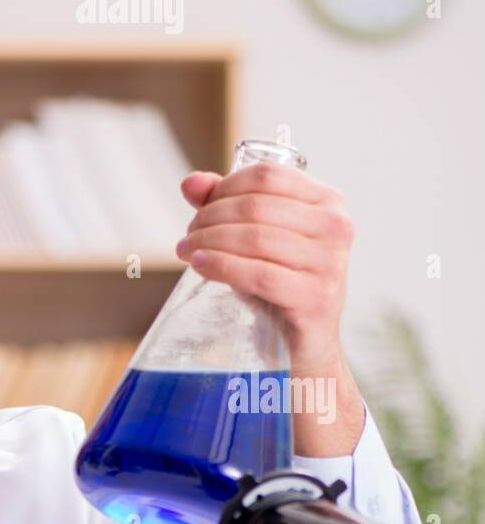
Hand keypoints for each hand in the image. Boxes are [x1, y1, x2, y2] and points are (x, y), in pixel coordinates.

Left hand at [175, 164, 364, 455]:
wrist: (303, 347)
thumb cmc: (277, 287)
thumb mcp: (254, 241)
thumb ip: (225, 206)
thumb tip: (190, 182)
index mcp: (328, 202)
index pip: (267, 176)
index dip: (224, 189)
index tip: (199, 210)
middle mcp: (336, 227)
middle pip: (256, 207)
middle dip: (210, 219)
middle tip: (187, 238)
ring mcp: (331, 263)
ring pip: (255, 238)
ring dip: (209, 242)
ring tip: (186, 252)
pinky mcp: (316, 298)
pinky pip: (259, 274)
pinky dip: (222, 266)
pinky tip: (199, 266)